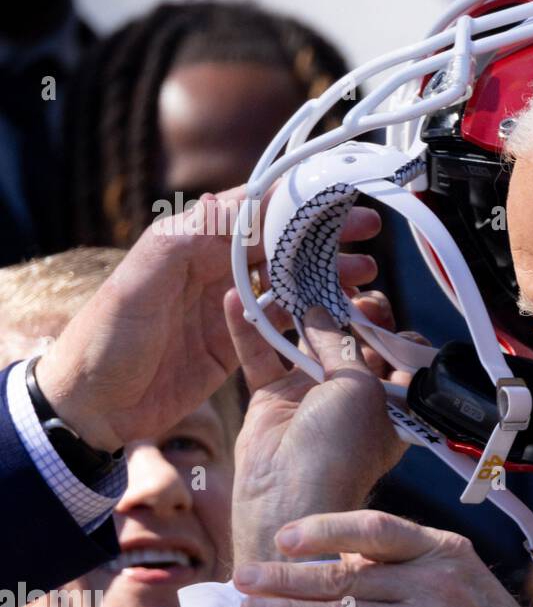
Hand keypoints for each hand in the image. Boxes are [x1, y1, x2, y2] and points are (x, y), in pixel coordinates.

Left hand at [34, 187, 380, 450]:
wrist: (90, 408)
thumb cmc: (105, 340)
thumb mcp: (140, 283)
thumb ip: (187, 241)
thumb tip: (236, 204)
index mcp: (190, 242)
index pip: (253, 209)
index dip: (298, 201)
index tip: (339, 198)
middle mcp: (212, 268)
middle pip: (280, 241)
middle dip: (326, 234)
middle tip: (368, 232)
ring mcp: (228, 307)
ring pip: (290, 279)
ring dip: (328, 274)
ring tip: (365, 275)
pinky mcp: (237, 343)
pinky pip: (284, 322)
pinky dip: (316, 315)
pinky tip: (343, 314)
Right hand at [225, 288, 412, 566]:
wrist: (290, 495)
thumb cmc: (341, 446)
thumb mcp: (358, 387)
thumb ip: (343, 345)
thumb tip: (325, 311)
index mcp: (391, 400)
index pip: (396, 351)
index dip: (387, 325)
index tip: (373, 304)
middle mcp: (354, 395)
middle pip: (350, 339)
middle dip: (343, 309)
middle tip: (334, 284)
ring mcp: (312, 395)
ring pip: (304, 342)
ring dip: (294, 309)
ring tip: (288, 275)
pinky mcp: (272, 398)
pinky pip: (261, 354)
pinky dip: (250, 327)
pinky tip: (240, 295)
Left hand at [233, 510, 532, 606]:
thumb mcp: (461, 583)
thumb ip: (409, 570)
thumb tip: (343, 564)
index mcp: (444, 551)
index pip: (375, 527)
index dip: (325, 529)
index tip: (286, 538)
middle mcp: (435, 580)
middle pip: (346, 574)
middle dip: (288, 577)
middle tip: (245, 579)